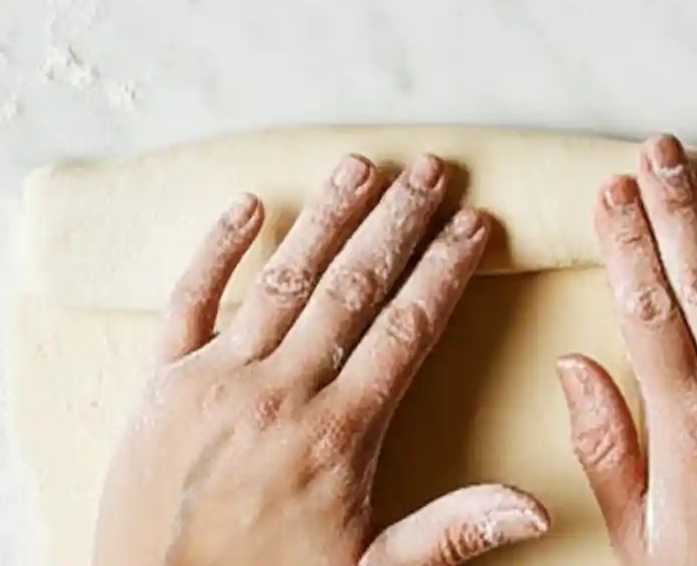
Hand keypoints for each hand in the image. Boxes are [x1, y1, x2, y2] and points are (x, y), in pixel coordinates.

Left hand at [94, 154, 547, 565]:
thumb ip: (449, 533)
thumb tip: (534, 507)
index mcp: (337, 434)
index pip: (407, 328)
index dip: (445, 269)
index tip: (474, 224)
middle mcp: (279, 392)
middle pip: (353, 286)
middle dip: (398, 222)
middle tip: (432, 172)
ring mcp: (216, 380)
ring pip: (283, 278)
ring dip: (327, 218)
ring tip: (362, 166)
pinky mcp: (162, 383)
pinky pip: (190, 300)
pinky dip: (217, 250)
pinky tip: (247, 206)